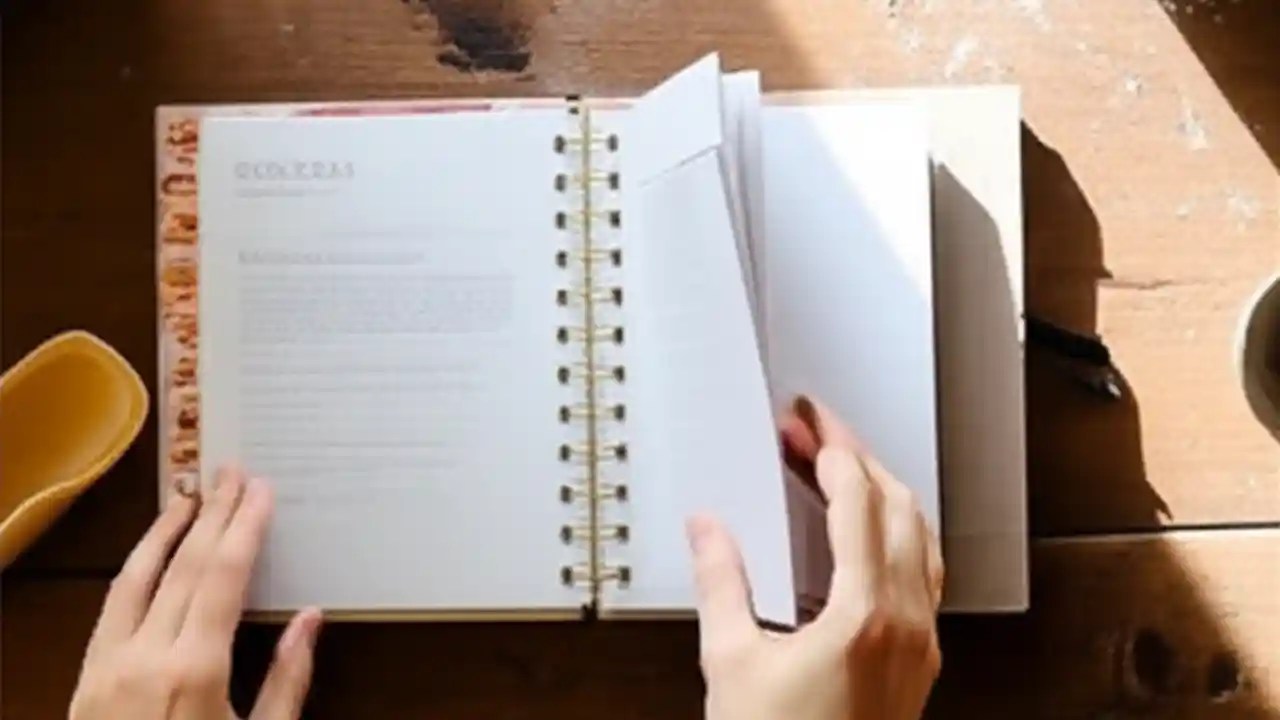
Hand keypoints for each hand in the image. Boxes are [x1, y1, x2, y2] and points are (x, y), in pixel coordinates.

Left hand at [71, 466, 321, 719]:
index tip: (261, 490)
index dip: (244, 527)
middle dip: (212, 514)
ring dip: (166, 530)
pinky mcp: (85, 678)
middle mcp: (146, 656)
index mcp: (195, 671)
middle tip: (232, 471)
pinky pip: (111, 606)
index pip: (223, 576)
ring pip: (137, 576)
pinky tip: (151, 553)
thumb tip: (310, 617)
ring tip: (190, 494)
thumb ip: (286, 681)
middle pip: (184, 565)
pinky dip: (135, 569)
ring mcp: (107, 665)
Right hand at [688, 396, 943, 719]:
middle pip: (900, 507)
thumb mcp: (732, 663)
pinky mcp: (920, 663)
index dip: (833, 449)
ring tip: (847, 469)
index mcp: (863, 613)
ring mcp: (920, 644)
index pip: (858, 501)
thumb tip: (708, 531)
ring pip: (922, 538)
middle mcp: (905, 623)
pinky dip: (900, 535)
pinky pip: (926, 574)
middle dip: (860, 456)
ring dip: (886, 493)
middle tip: (820, 432)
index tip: (809, 425)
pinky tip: (872, 538)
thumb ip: (720, 583)